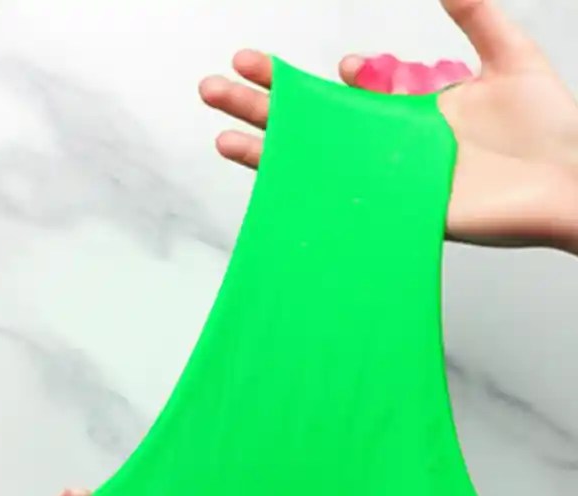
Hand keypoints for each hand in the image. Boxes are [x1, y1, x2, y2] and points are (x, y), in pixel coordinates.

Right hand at [199, 0, 577, 251]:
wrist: (574, 183)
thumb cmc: (552, 130)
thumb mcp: (509, 57)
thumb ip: (477, 17)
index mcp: (406, 115)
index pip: (341, 97)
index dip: (320, 80)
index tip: (337, 67)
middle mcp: (386, 151)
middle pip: (307, 126)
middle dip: (260, 104)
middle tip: (217, 83)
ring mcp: (385, 183)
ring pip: (308, 164)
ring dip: (261, 149)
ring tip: (220, 133)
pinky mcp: (396, 211)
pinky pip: (338, 199)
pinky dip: (299, 190)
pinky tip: (267, 178)